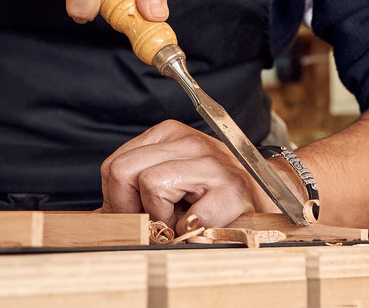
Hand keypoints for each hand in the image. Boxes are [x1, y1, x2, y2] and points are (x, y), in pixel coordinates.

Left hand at [98, 120, 276, 228]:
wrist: (274, 196)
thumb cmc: (215, 195)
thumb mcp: (171, 183)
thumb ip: (134, 192)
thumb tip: (93, 219)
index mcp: (168, 135)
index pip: (113, 166)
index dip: (119, 200)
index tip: (142, 215)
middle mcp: (188, 140)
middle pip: (121, 171)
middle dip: (132, 209)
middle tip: (158, 222)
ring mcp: (211, 160)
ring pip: (149, 185)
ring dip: (162, 219)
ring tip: (184, 220)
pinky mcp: (232, 188)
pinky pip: (185, 216)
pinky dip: (188, 233)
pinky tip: (202, 226)